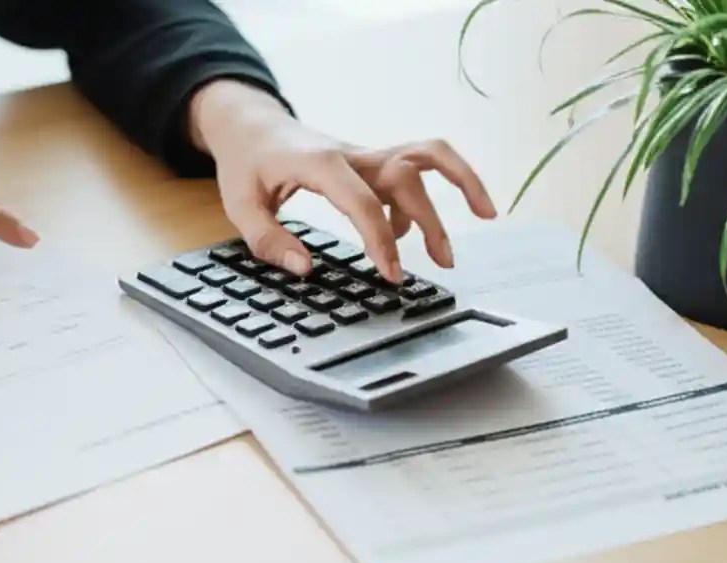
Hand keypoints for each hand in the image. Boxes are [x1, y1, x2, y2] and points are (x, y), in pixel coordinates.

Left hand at [189, 80, 496, 282]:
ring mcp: (365, 155)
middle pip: (407, 176)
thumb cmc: (246, 163)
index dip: (380, 238)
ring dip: (461, 179)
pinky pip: (412, 169)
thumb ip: (268, 240)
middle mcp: (351, 154)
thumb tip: (305, 268)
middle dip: (432, 220)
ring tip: (487, 214)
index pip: (361, 201)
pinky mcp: (372, 162)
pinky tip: (409, 236)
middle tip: (444, 263)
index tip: (393, 273)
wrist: (251, 125)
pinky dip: (424, 198)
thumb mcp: (239, 205)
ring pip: (426, 154)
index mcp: (319, 164)